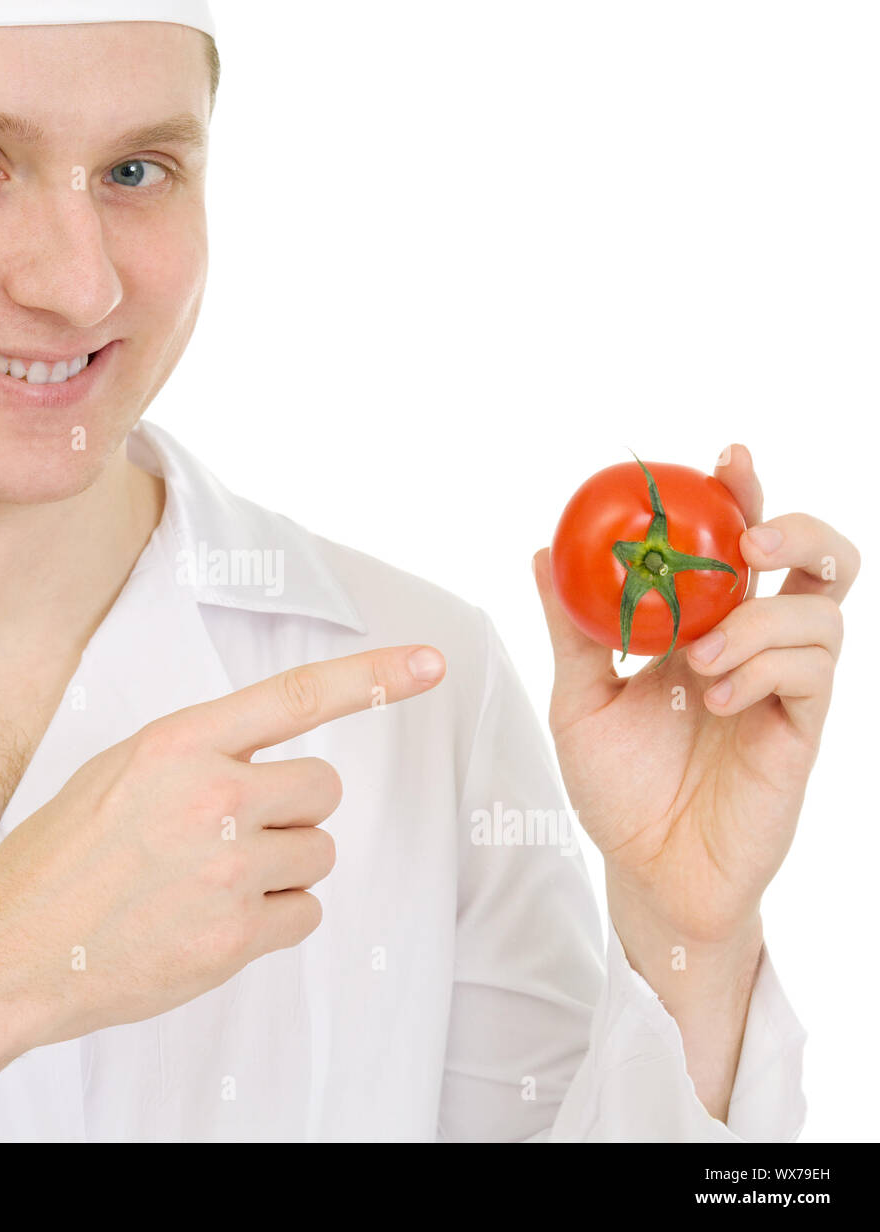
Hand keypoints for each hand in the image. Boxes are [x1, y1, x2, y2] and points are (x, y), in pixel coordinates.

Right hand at [0, 643, 445, 1136]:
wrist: (10, 949)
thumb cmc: (60, 857)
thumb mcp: (119, 771)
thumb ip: (197, 755)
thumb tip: (267, 760)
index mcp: (177, 743)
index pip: (294, 696)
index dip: (371, 677)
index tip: (430, 663)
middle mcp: (211, 797)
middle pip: (323, 789)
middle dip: (295, 809)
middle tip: (238, 833)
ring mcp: (226, 870)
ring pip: (318, 853)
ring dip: (284, 866)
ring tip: (213, 881)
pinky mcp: (233, 937)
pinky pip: (303, 913)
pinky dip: (274, 918)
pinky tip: (214, 920)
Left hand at [531, 442, 860, 944]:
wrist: (646, 871)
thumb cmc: (617, 787)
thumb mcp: (579, 697)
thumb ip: (573, 627)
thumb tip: (543, 550)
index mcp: (704, 630)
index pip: (739, 549)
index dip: (743, 497)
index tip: (723, 457)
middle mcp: (753, 649)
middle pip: (814, 564)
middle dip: (796, 530)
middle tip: (751, 535)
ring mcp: (783, 690)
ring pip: (821, 615)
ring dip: (761, 620)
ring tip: (703, 658)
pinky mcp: (801, 733)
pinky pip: (811, 676)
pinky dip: (765, 668)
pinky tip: (719, 695)